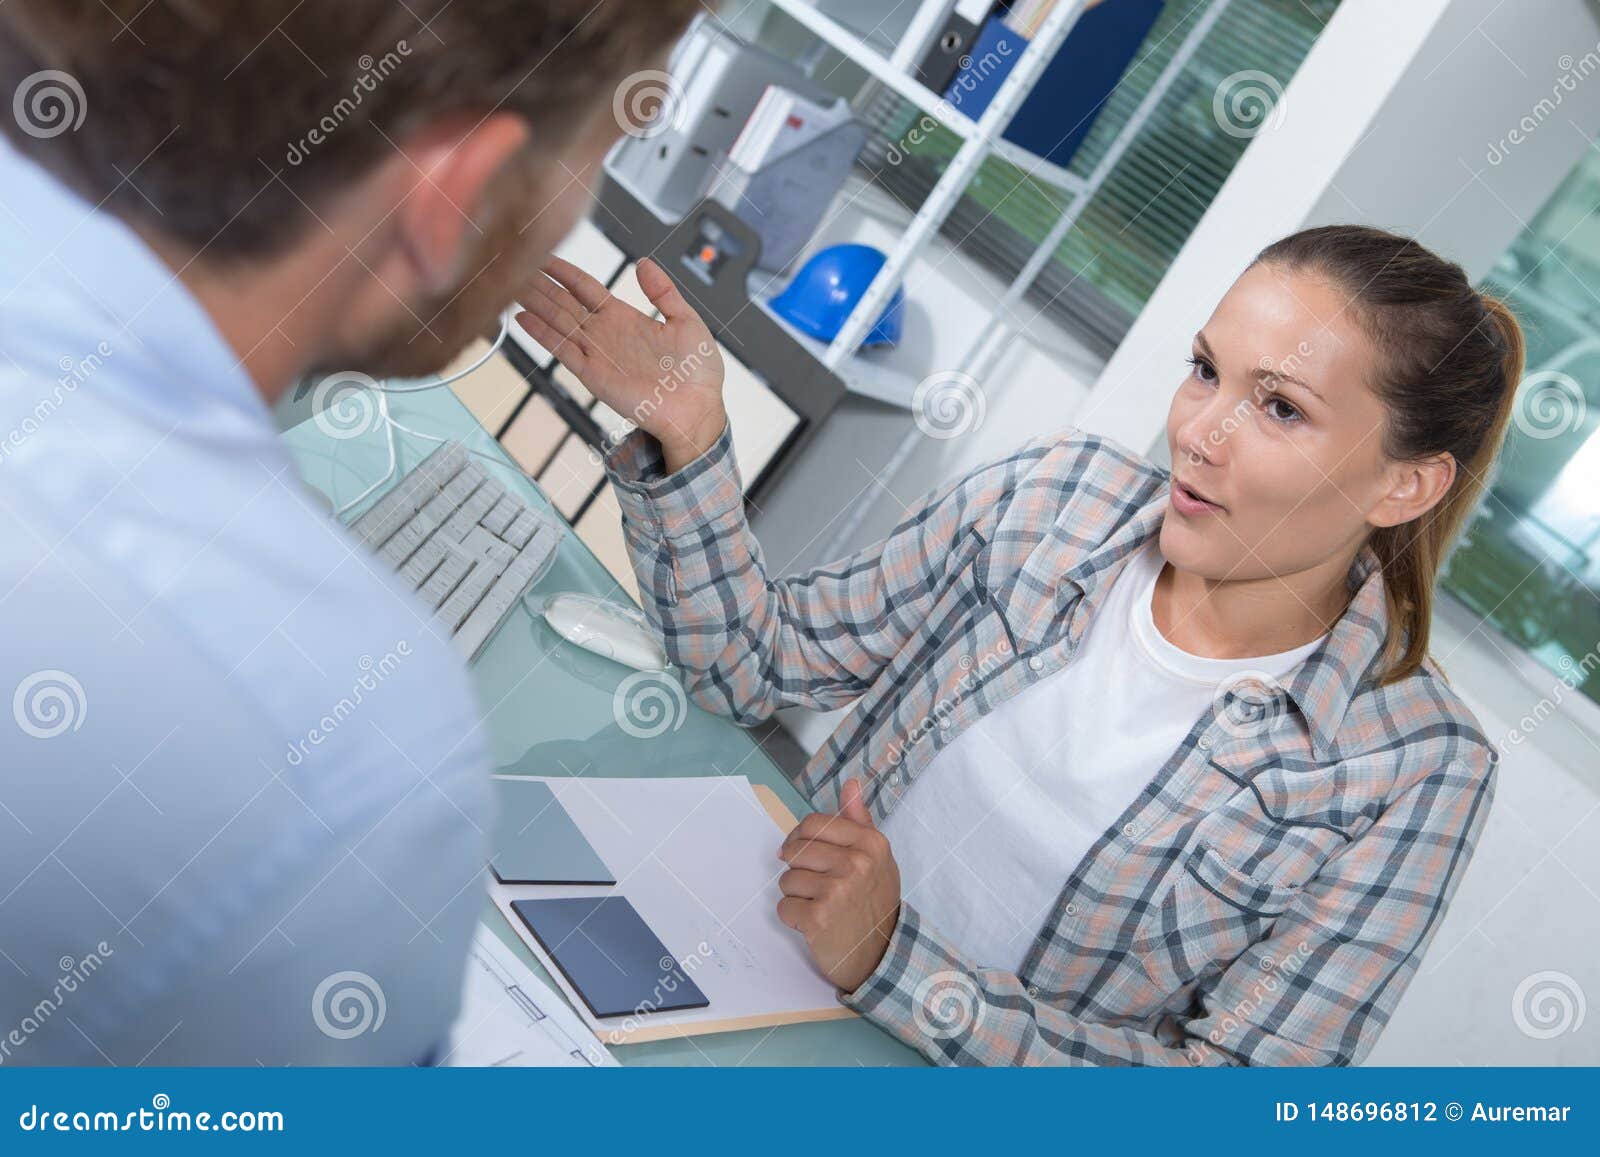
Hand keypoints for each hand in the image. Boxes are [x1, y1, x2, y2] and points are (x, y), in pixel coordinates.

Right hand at [516, 257, 726, 470]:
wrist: (698, 409)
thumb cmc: (698, 372)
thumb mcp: (686, 320)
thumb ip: (664, 291)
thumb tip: (644, 263)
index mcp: (625, 318)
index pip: (585, 288)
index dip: (565, 272)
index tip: (545, 256)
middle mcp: (605, 334)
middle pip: (564, 302)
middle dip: (540, 284)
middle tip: (515, 264)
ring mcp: (597, 354)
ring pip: (558, 322)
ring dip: (534, 304)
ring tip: (511, 285)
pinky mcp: (594, 375)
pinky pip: (563, 350)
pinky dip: (542, 335)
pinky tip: (523, 318)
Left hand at [776, 779, 900, 992]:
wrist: (881, 955)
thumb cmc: (874, 902)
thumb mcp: (876, 857)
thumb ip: (859, 820)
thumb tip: (851, 783)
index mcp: (870, 843)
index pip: (813, 824)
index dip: (800, 838)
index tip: (801, 854)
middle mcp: (856, 863)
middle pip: (795, 850)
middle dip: (798, 869)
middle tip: (816, 887)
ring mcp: (837, 891)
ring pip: (787, 879)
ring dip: (796, 896)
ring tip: (819, 906)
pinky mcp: (819, 918)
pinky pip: (784, 907)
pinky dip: (793, 918)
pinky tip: (814, 923)